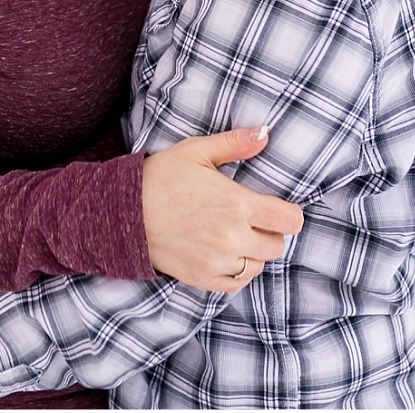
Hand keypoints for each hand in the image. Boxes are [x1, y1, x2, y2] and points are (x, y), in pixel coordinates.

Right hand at [142, 126, 304, 292]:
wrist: (124, 212)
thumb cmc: (161, 176)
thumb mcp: (197, 151)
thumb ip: (235, 143)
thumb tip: (265, 132)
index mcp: (237, 204)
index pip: (289, 220)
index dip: (289, 214)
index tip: (278, 208)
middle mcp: (232, 237)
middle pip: (277, 244)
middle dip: (270, 231)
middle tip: (252, 218)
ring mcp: (218, 261)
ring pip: (260, 264)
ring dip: (254, 251)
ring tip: (235, 234)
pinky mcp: (204, 278)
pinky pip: (239, 282)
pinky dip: (239, 270)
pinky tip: (227, 253)